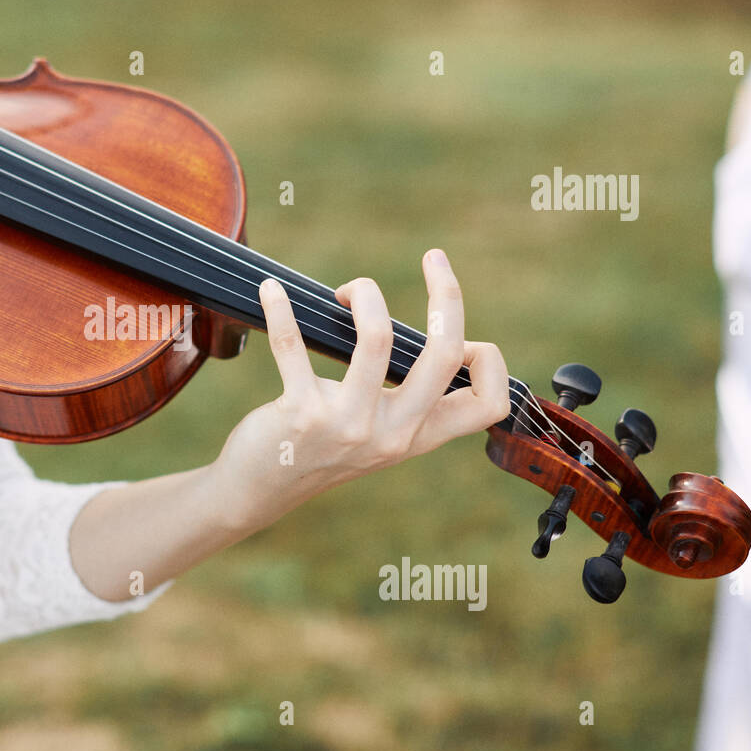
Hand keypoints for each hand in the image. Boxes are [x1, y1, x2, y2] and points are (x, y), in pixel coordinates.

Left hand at [211, 249, 509, 532]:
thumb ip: (410, 400)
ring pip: (377, 338)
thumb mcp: (380, 436)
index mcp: (418, 436)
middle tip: (435, 259)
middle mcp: (392, 433)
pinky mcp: (300, 413)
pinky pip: (293, 345)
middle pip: (443, 355)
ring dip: (365, 293)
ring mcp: (348, 424)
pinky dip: (281, 310)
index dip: (489, 361)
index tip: (461, 336)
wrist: (261, 490)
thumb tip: (438, 337)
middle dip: (447, 296)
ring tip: (346, 291)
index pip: (488, 404)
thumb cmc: (322, 449)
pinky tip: (272, 291)